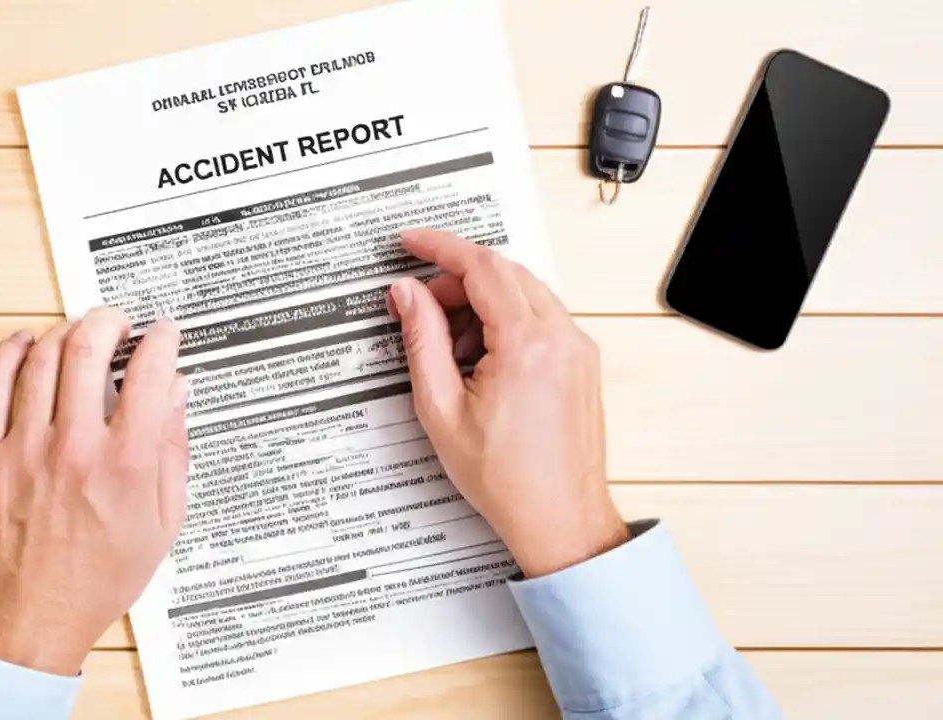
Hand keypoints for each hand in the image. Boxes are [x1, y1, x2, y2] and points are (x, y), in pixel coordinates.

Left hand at [0, 310, 188, 674]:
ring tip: (78, 334)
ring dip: (65, 331)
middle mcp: (74, 449)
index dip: (161, 339)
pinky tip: (24, 344)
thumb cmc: (97, 577)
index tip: (163, 333)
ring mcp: (24, 448)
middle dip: (109, 320)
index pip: (148, 373)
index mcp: (124, 465)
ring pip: (41, 357)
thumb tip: (177, 394)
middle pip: (88, 348)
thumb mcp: (161, 522)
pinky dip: (9, 352)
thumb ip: (172, 451)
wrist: (31, 616)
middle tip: (118, 322)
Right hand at [387, 230, 627, 577]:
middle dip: (457, 279)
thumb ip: (421, 340)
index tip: (410, 242)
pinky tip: (480, 359)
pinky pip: (541, 317)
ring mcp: (578, 348)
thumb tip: (406, 294)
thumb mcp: (441, 409)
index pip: (481, 267)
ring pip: (524, 291)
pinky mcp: (583, 362)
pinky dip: (505, 320)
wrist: (561, 519)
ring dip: (481, 301)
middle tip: (421, 307)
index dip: (439, 248)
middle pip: (504, 272)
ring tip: (450, 348)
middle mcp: (562, 338)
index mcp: (527, 345)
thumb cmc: (507, 480)